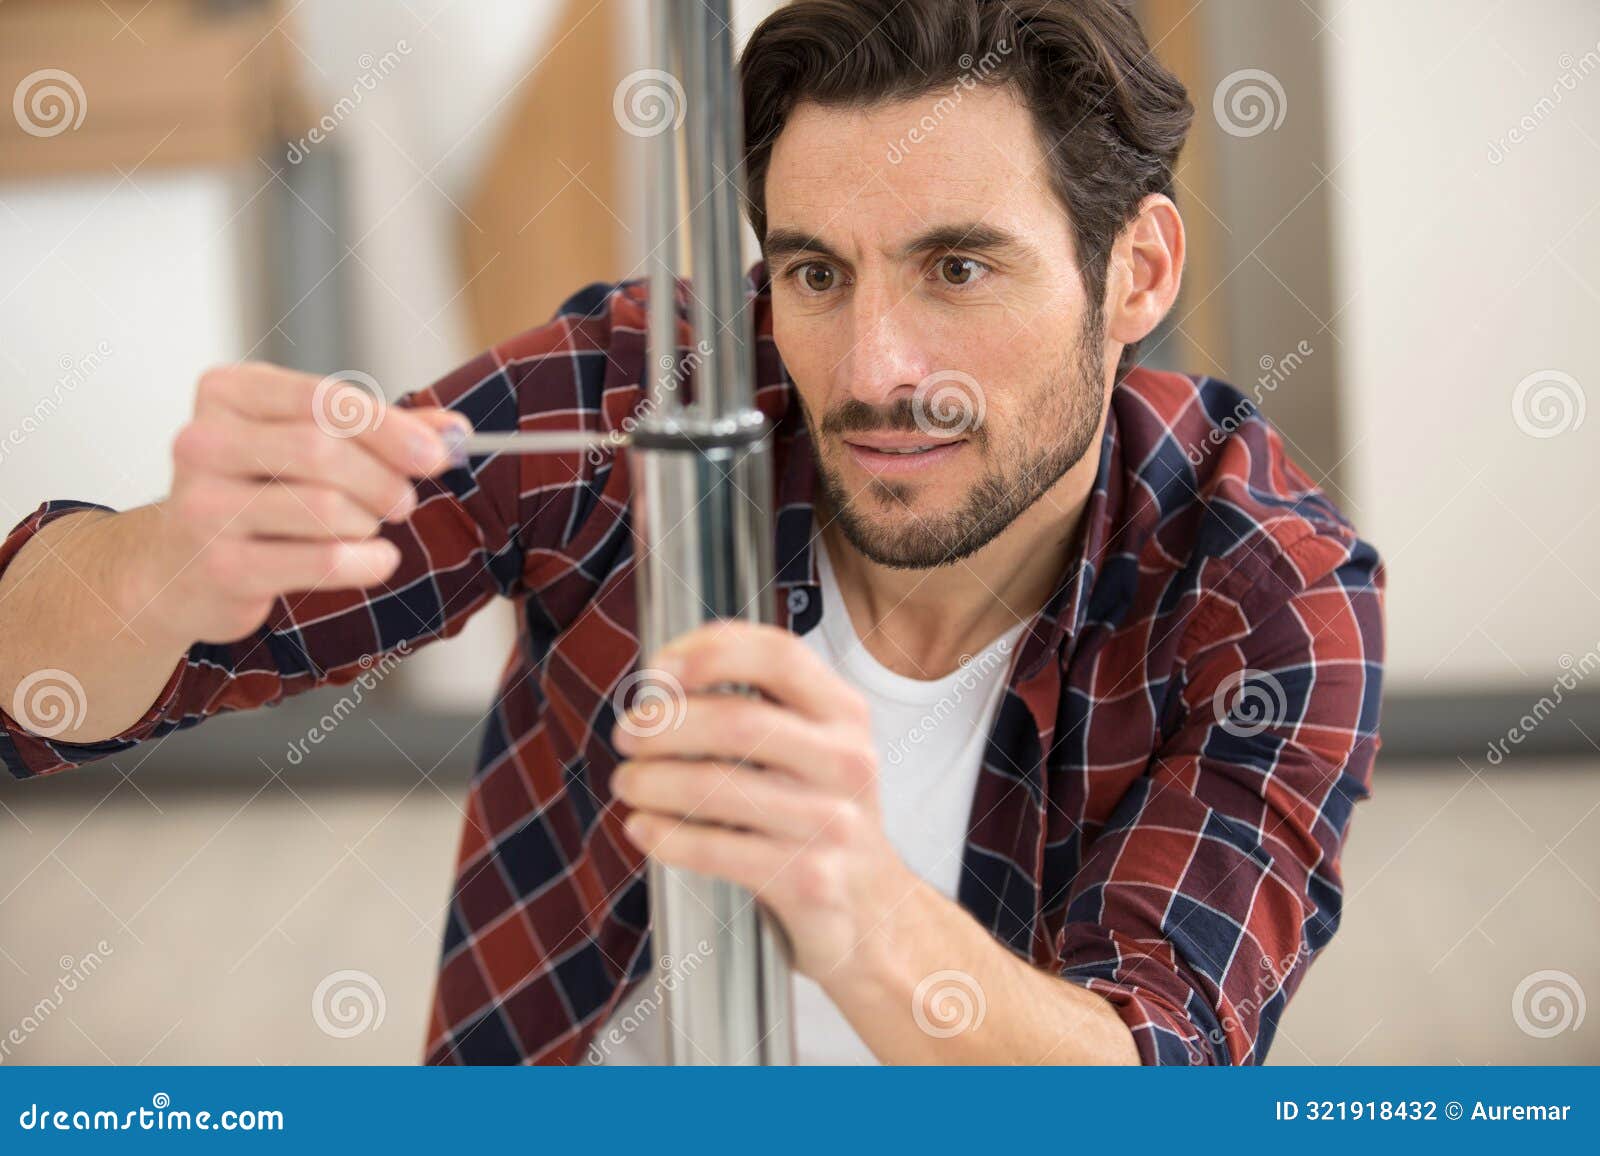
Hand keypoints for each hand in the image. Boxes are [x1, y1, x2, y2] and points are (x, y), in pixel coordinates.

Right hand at [139, 363, 466, 643]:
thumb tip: (453, 432)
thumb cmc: (256, 493)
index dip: (391, 428)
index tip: (437, 454)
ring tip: (368, 526)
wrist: (178, 568)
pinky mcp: (218, 566)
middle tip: (405, 500)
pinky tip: (376, 559)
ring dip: (368, 520)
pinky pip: (321, 560)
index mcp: (228, 392)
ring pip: (324, 506)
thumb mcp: (308, 444)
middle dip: (384, 478)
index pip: (324, 398)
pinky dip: (367, 561)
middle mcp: (203, 441)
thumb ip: (378, 431)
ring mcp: (203, 505)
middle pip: (323, 450)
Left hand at [610, 620, 919, 990]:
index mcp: (844, 713)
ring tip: (627, 784)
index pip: (777, 655)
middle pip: (737, 721)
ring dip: (652, 782)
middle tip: (627, 736)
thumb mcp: (816, 747)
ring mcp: (831, 823)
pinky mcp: (809, 880)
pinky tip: (643, 828)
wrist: (873, 910)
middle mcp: (845, 761)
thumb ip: (761, 707)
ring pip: (715, 787)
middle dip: (663, 726)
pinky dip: (665, 835)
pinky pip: (716, 850)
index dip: (709, 652)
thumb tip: (662, 685)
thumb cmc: (823, 815)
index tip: (658, 670)